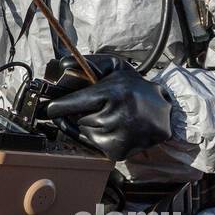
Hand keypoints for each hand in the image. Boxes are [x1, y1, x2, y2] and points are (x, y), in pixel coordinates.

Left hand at [41, 54, 171, 160]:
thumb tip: (63, 64)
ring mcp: (118, 136)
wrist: (164, 112)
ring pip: (84, 132)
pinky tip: (111, 128)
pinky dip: (97, 137)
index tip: (49, 109)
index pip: (74, 103)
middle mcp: (117, 115)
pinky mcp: (119, 152)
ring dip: (89, 125)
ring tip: (108, 116)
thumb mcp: (115, 67)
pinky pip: (93, 145)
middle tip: (94, 106)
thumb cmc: (134, 87)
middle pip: (76, 119)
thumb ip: (89, 63)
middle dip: (78, 113)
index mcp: (114, 93)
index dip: (58, 106)